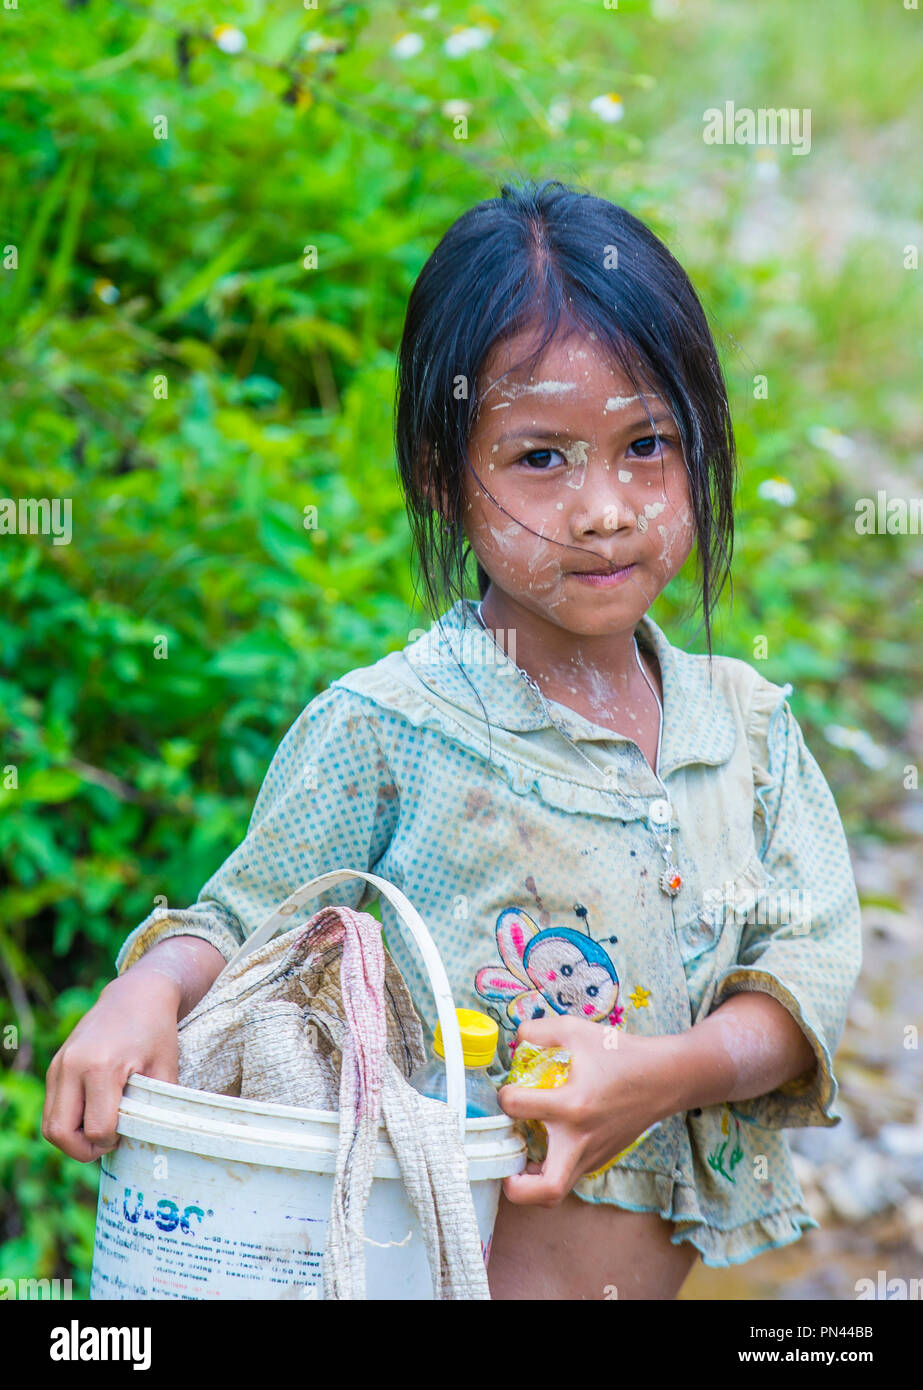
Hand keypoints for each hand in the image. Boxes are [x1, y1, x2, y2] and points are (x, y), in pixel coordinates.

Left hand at [497, 1015, 678, 1205]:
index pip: (517, 1108)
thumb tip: (515, 1036)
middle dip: (516, 1187)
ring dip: (531, 1183)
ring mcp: (592, 1154)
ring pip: (557, 1192)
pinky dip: (549, 1169)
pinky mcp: (599, 1158)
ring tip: (521, 1158)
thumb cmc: (621, 1053)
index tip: (508, 1091)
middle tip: (505, 1166)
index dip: (503, 1097)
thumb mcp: (577, 1030)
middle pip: (545, 1190)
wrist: (664, 1077)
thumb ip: (540, 1030)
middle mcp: (581, 1138)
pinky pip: (568, 1175)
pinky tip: (545, 1144)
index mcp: (572, 1104)